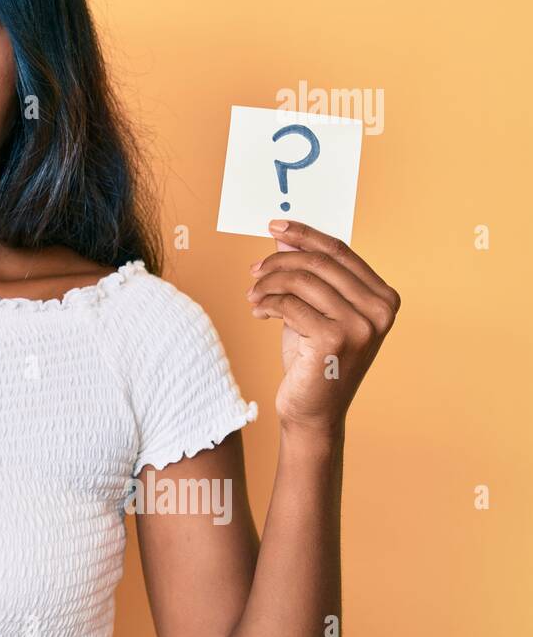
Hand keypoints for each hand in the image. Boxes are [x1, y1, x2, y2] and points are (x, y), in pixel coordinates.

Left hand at [245, 219, 400, 434]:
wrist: (312, 410)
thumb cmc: (313, 358)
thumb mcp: (312, 308)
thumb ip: (306, 273)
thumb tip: (283, 234)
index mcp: (383, 297)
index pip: (339, 251)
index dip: (305, 234)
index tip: (274, 225)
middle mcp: (380, 310)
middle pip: (319, 262)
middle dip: (279, 261)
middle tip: (253, 271)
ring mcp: (361, 325)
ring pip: (301, 281)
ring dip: (268, 283)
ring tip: (253, 296)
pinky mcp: (336, 340)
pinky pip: (290, 304)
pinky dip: (267, 303)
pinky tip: (258, 311)